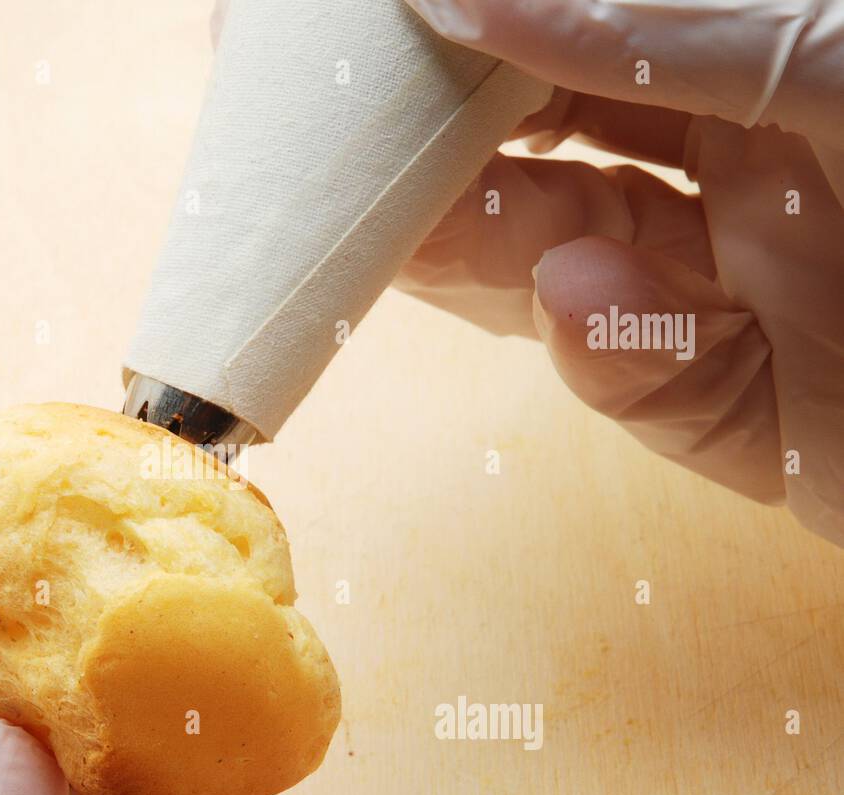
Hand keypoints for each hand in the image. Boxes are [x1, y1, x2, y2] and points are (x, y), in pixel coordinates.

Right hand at [397, 0, 843, 545]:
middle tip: (353, 146)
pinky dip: (594, 343)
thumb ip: (672, 33)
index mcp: (779, 77)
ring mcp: (732, 293)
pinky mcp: (728, 403)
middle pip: (563, 151)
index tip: (405, 25)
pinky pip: (631, 373)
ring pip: (569, 259)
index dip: (499, 35)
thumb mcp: (836, 71)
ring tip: (396, 236)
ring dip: (484, 247)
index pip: (601, 43)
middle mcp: (749, 177)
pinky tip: (569, 303)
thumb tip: (490, 18)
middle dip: (457, 146)